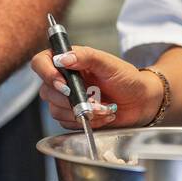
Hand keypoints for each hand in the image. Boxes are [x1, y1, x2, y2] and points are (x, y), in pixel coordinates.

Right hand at [29, 46, 163, 129]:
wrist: (140, 101)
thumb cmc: (126, 78)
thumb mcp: (108, 63)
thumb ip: (86, 57)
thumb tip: (63, 58)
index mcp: (69, 60)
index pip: (41, 62)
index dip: (47, 74)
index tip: (64, 84)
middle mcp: (64, 79)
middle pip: (46, 90)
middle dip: (72, 99)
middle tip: (94, 99)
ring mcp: (67, 99)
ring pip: (56, 110)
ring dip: (81, 112)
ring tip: (103, 108)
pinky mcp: (72, 116)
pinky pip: (67, 123)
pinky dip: (86, 121)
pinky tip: (102, 115)